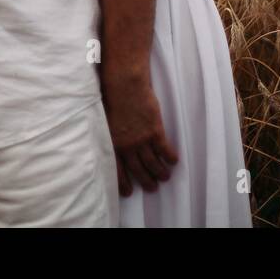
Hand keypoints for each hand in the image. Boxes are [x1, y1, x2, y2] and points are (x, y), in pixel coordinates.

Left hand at [100, 70, 177, 196]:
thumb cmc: (112, 98)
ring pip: (153, 163)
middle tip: (152, 188)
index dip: (124, 183)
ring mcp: (142, 139)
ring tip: (165, 177)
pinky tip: (174, 161)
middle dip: (146, 181)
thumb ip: (111, 135)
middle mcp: (127, 146)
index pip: (118, 170)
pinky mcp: (155, 130)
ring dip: (160, 172)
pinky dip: (170, 157)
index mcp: (113, 143)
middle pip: (138, 170)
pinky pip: (164, 149)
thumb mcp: (106, 120)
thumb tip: (114, 144)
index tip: (129, 193)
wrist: (125, 85)